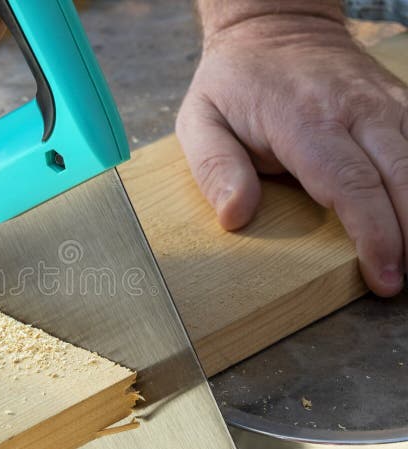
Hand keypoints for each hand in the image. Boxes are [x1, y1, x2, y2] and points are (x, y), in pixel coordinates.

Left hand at [176, 14, 407, 296]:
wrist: (273, 26)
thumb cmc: (233, 82)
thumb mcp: (200, 121)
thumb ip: (215, 169)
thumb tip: (235, 218)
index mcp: (304, 119)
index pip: (349, 183)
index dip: (373, 234)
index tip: (383, 276)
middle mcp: (356, 109)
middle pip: (402, 177)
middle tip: (400, 283)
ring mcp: (385, 102)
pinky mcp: (400, 103)